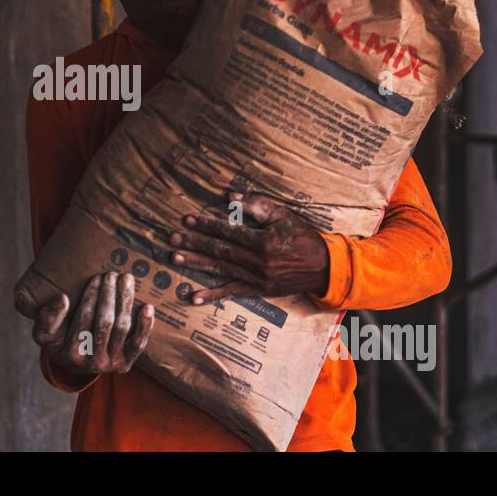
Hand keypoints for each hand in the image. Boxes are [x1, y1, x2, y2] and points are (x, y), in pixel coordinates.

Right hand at [32, 271, 154, 377]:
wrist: (75, 364)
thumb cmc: (58, 342)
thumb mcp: (44, 334)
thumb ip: (48, 317)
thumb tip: (62, 298)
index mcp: (72, 354)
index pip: (84, 319)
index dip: (91, 296)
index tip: (96, 278)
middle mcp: (93, 362)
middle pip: (105, 322)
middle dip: (109, 295)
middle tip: (111, 274)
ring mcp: (111, 364)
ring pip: (122, 328)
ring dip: (126, 301)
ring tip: (126, 279)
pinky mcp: (126, 363)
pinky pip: (139, 345)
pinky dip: (145, 325)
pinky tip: (147, 307)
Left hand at [169, 191, 329, 304]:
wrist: (324, 268)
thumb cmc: (303, 237)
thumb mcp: (284, 215)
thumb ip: (257, 205)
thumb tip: (230, 198)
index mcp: (264, 241)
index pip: (228, 231)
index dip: (206, 225)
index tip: (187, 220)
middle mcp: (258, 261)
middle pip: (220, 250)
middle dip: (195, 243)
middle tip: (172, 238)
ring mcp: (257, 278)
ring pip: (221, 269)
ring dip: (196, 263)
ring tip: (176, 258)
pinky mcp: (258, 290)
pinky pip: (232, 292)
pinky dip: (212, 295)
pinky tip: (193, 297)